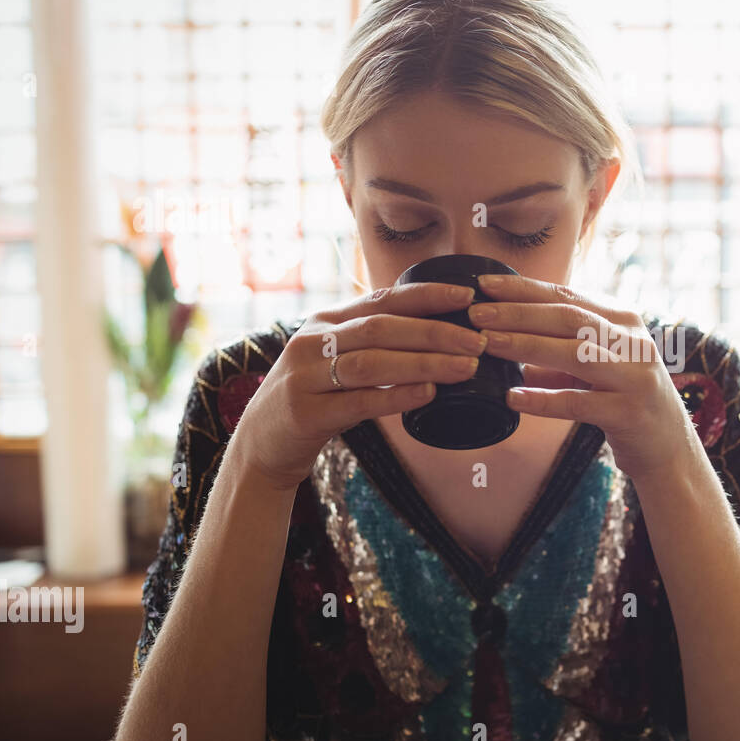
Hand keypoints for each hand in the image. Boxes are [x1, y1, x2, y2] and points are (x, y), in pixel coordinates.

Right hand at [231, 282, 488, 491]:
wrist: (262, 445)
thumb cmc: (315, 398)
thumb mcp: (337, 360)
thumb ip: (374, 343)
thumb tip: (437, 331)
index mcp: (325, 321)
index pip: (382, 299)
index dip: (426, 295)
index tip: (467, 296)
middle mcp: (312, 341)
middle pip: (382, 328)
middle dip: (435, 332)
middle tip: (477, 341)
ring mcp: (305, 377)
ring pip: (373, 363)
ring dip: (424, 364)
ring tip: (465, 367)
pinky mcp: (305, 413)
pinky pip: (359, 402)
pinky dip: (397, 396)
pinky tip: (428, 395)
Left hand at [468, 274, 697, 482]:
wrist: (669, 449)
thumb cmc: (624, 402)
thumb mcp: (595, 368)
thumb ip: (556, 353)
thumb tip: (501, 340)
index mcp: (624, 321)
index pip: (567, 296)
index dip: (523, 288)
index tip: (483, 284)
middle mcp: (633, 342)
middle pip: (568, 318)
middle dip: (517, 313)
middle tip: (475, 313)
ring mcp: (635, 376)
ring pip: (574, 353)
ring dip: (525, 346)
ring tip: (486, 345)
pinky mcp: (630, 412)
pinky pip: (578, 403)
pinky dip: (543, 399)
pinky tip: (512, 398)